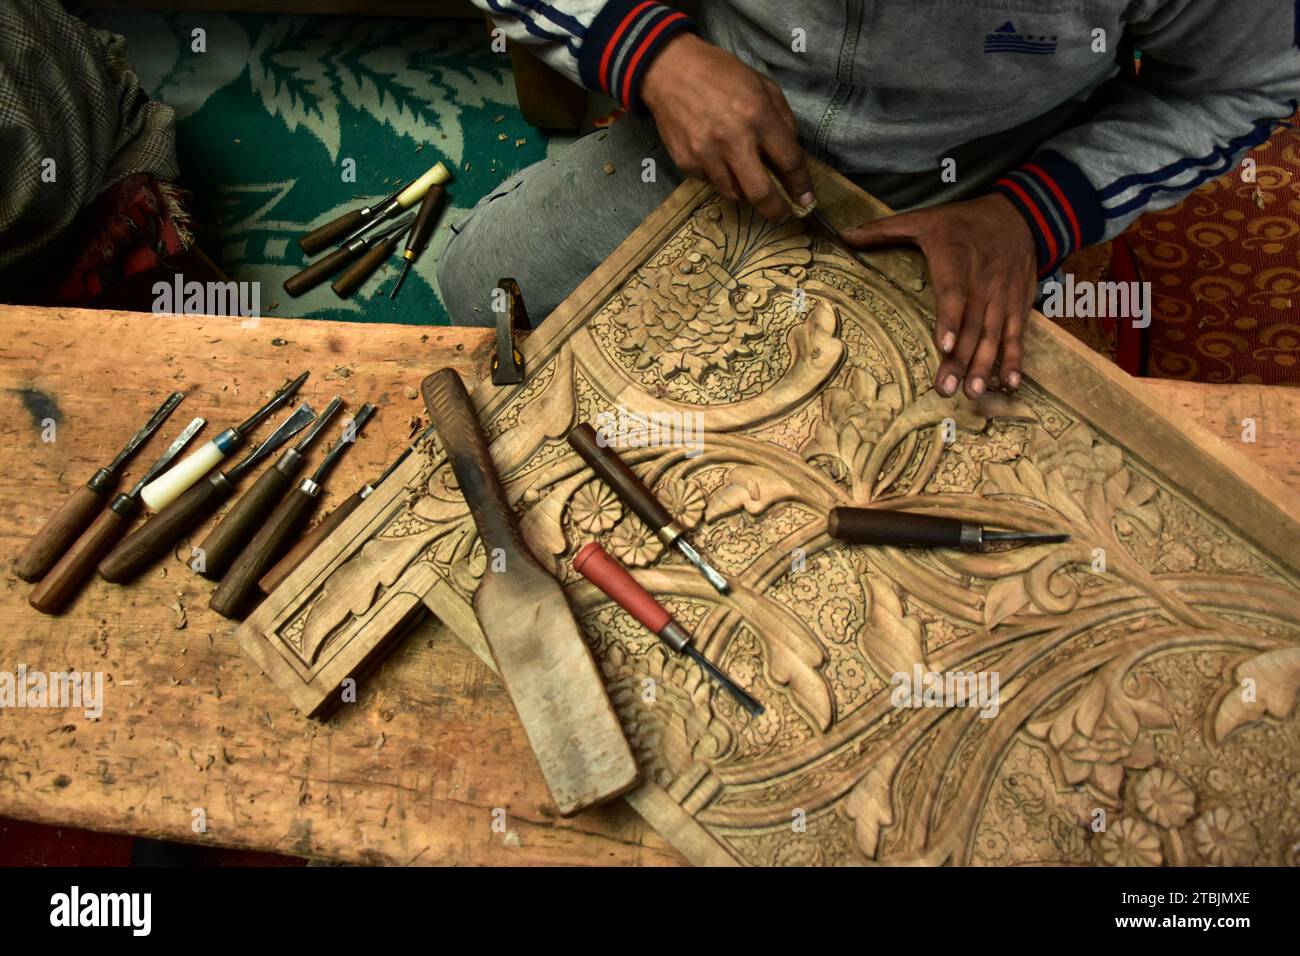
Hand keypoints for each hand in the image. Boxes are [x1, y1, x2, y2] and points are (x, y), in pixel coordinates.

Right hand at [641, 33, 813, 220]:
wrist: (670, 70)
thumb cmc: (721, 74)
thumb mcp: (761, 84)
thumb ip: (782, 117)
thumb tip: (792, 152)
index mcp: (758, 116)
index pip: (789, 160)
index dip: (801, 185)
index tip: (806, 200)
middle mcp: (733, 140)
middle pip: (760, 192)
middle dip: (775, 210)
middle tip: (781, 215)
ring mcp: (706, 154)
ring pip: (734, 194)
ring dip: (745, 191)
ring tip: (744, 176)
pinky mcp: (686, 162)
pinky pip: (711, 182)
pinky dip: (720, 177)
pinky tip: (716, 157)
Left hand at [841, 194, 1037, 396]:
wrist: (1020, 214)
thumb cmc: (963, 221)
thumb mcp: (923, 219)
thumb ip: (884, 230)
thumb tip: (844, 235)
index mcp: (956, 260)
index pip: (954, 292)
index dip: (950, 319)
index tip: (944, 345)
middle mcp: (982, 281)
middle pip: (971, 324)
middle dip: (961, 359)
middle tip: (948, 389)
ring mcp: (1002, 296)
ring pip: (994, 335)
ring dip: (984, 366)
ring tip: (972, 392)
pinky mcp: (1018, 305)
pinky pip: (1017, 335)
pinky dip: (1014, 360)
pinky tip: (1008, 385)